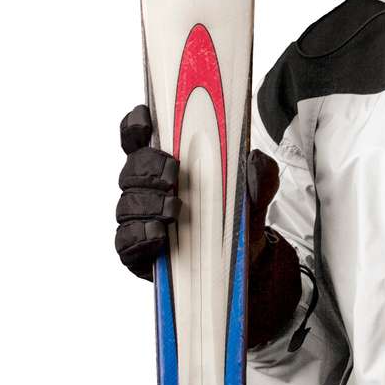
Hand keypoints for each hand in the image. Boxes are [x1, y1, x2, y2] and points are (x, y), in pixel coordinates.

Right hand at [114, 104, 280, 279]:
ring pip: (127, 205)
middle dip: (148, 168)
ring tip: (174, 209)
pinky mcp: (137, 251)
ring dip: (149, 204)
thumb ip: (258, 175)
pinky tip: (158, 235)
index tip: (146, 121)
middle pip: (130, 170)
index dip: (135, 126)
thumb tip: (254, 160)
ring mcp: (139, 221)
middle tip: (172, 174)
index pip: (138, 140)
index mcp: (165, 166)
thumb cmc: (234, 220)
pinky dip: (140, 236)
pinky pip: (125, 242)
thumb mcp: (254, 194)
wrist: (242, 264)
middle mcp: (147, 190)